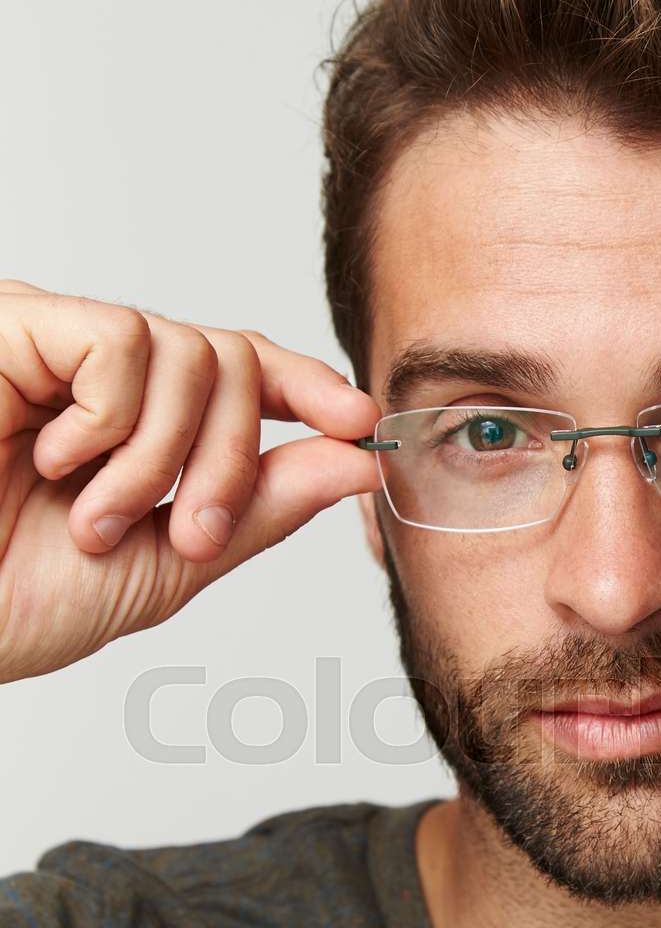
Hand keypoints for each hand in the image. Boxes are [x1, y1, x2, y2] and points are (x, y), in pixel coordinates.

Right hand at [0, 280, 381, 681]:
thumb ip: (262, 506)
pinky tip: (61, 462)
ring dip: (165, 459)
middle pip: (233, 361)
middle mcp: (103, 377)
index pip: (242, 374)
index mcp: (139, 427)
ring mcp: (59, 347)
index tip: (360, 424)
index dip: (307, 387)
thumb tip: (355, 460)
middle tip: (189, 532)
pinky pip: (124, 342)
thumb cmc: (20, 600)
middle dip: (234, 460)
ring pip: (191, 352)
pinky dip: (115, 422)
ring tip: (102, 519)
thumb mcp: (172, 563)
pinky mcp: (18, 327)